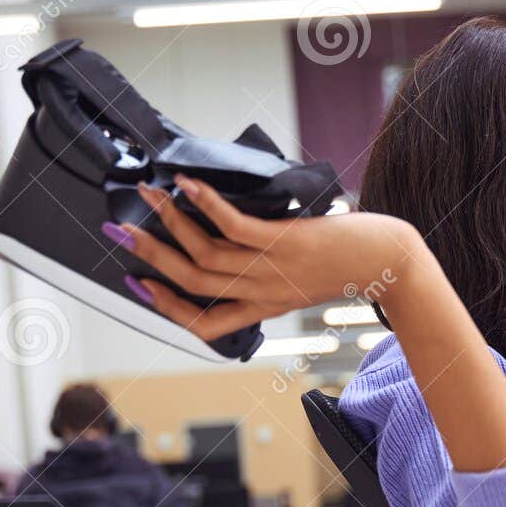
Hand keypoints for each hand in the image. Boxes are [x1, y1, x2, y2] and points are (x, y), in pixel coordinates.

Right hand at [106, 175, 418, 340]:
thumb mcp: (302, 277)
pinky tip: (186, 185)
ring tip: (146, 195)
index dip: (166, 306)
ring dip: (168, 221)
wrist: (387, 263)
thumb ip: (268, 268)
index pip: (203, 321)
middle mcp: (261, 293)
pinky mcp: (284, 244)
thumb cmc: (348, 262)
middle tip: (117, 231)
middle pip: (191, 280)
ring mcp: (271, 269)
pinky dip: (204, 204)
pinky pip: (232, 225)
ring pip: (203, 252)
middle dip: (148, 256)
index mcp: (262, 306)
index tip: (137, 283)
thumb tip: (236, 236)